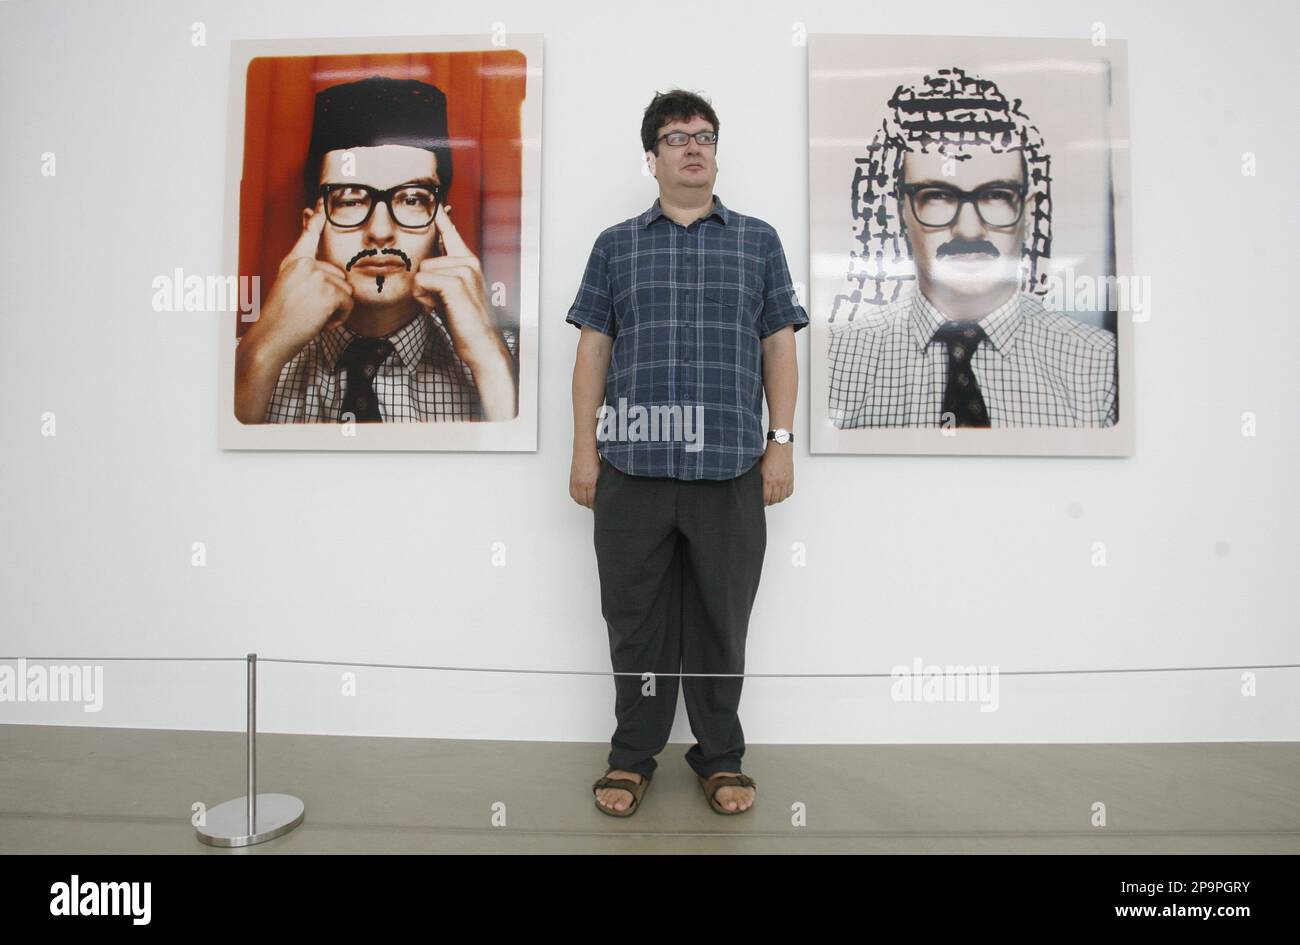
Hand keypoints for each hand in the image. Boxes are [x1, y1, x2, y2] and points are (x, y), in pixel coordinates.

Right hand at [243, 197, 353, 366]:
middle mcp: (304, 264)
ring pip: (346, 291)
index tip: (320, 203)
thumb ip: (306, 276)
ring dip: (337, 309)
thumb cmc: (281, 321)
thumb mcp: (290, 290)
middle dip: (333, 297)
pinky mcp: (327, 291)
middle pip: (340, 276)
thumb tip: (329, 272)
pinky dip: (340, 317)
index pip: (308, 236)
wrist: (270, 338)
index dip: (316, 219)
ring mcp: (316, 275)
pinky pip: (348, 303)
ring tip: (313, 317)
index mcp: (293, 262)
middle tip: (310, 311)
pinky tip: (320, 323)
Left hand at [413, 204, 509, 367]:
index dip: (442, 219)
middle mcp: (468, 262)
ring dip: (423, 295)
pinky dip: (424, 299)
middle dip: (424, 286)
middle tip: (440, 305)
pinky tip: (437, 310)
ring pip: (421, 272)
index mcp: (469, 263)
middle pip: (425, 262)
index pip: (451, 234)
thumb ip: (440, 280)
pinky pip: (422, 282)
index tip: (438, 203)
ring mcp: (464, 271)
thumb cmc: (467, 325)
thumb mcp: (451, 297)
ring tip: (441, 308)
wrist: (483, 346)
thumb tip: (420, 276)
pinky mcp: (456, 283)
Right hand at [570, 451, 601, 508]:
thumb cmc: (594, 457)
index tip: (601, 506)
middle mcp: (581, 483)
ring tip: (589, 503)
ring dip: (584, 502)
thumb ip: (602, 482)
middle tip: (596, 506)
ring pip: (578, 498)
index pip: (593, 500)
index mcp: (590, 482)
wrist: (584, 448)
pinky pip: (573, 493)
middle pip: (585, 501)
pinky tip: (581, 497)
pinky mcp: (572, 479)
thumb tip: (604, 489)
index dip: (597, 505)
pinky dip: (577, 496)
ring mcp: (575, 482)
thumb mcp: (602, 472)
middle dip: (591, 505)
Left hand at [761, 443, 793, 505]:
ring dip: (777, 499)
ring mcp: (785, 481)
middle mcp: (778, 482)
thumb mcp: (760, 468)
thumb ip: (759, 479)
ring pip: (781, 497)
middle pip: (774, 499)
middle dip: (769, 502)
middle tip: (767, 501)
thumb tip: (756, 486)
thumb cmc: (770, 456)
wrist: (780, 448)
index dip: (763, 503)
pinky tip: (781, 493)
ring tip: (773, 498)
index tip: (762, 503)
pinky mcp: (790, 479)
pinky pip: (789, 492)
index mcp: (768, 480)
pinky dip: (785, 495)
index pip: (766, 498)